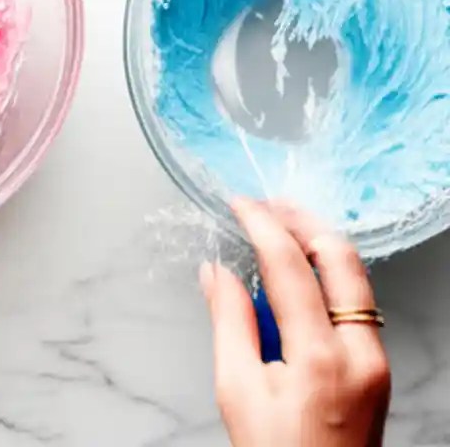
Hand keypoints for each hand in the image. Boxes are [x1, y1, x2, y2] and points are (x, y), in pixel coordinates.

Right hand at [201, 199, 390, 446]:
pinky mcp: (378, 366)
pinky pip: (356, 303)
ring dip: (316, 246)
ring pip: (355, 278)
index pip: (290, 266)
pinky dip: (326, 277)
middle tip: (267, 203)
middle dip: (303, 221)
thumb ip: (229, 322)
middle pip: (340, 259)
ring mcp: (377, 358)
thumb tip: (216, 272)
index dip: (262, 225)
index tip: (240, 204)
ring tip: (278, 229)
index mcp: (320, 356)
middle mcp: (361, 351)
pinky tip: (296, 274)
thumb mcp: (236, 389)